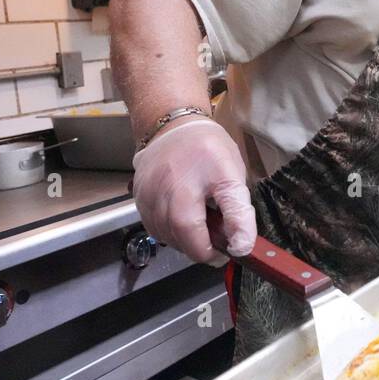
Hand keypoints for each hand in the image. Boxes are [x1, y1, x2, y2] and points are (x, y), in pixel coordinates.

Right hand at [131, 117, 255, 265]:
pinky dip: (169, 228)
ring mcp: (143, 198)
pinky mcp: (137, 197)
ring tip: (201, 219)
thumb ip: (238, 215)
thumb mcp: (234, 178)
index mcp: (182, 192)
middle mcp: (156, 197)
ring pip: (163, 235)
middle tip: (216, 232)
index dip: (208, 253)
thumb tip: (241, 247)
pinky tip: (183, 214)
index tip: (223, 253)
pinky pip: (152, 224)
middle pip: (176, 240)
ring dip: (183, 238)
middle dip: (198, 245)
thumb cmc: (208, 149)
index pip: (191, 240)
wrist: (177, 125)